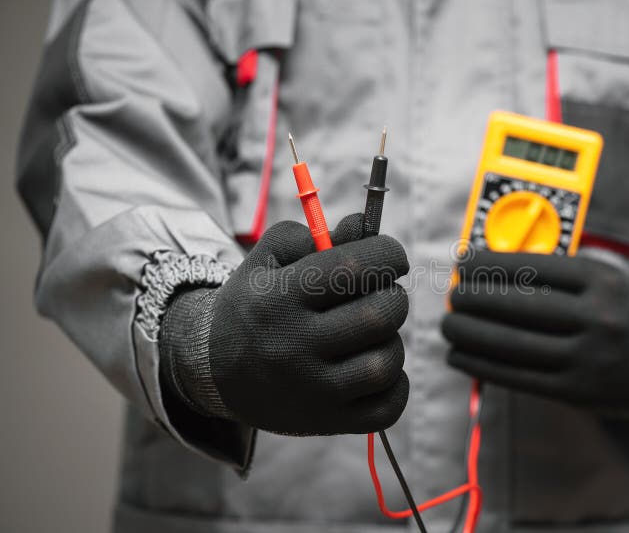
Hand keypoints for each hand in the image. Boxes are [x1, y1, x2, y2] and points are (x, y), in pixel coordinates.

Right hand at [159, 214, 410, 434]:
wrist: (213, 369)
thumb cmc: (254, 304)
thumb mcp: (268, 259)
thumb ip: (316, 234)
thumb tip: (364, 226)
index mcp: (279, 297)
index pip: (353, 269)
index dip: (387, 254)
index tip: (391, 256)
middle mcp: (293, 345)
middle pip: (379, 315)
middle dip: (392, 297)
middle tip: (380, 295)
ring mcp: (310, 391)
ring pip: (386, 363)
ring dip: (391, 341)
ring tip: (372, 334)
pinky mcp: (326, 423)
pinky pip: (387, 408)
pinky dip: (394, 385)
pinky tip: (373, 365)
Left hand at [443, 250, 628, 413]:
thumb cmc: (619, 308)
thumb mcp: (601, 277)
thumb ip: (551, 271)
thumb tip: (482, 267)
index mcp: (602, 280)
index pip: (532, 266)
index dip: (489, 264)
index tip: (462, 263)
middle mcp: (598, 317)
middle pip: (517, 305)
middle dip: (473, 298)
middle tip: (452, 295)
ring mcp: (587, 358)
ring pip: (511, 343)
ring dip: (469, 332)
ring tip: (448, 324)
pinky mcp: (575, 391)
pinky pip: (516, 376)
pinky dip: (480, 364)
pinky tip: (458, 353)